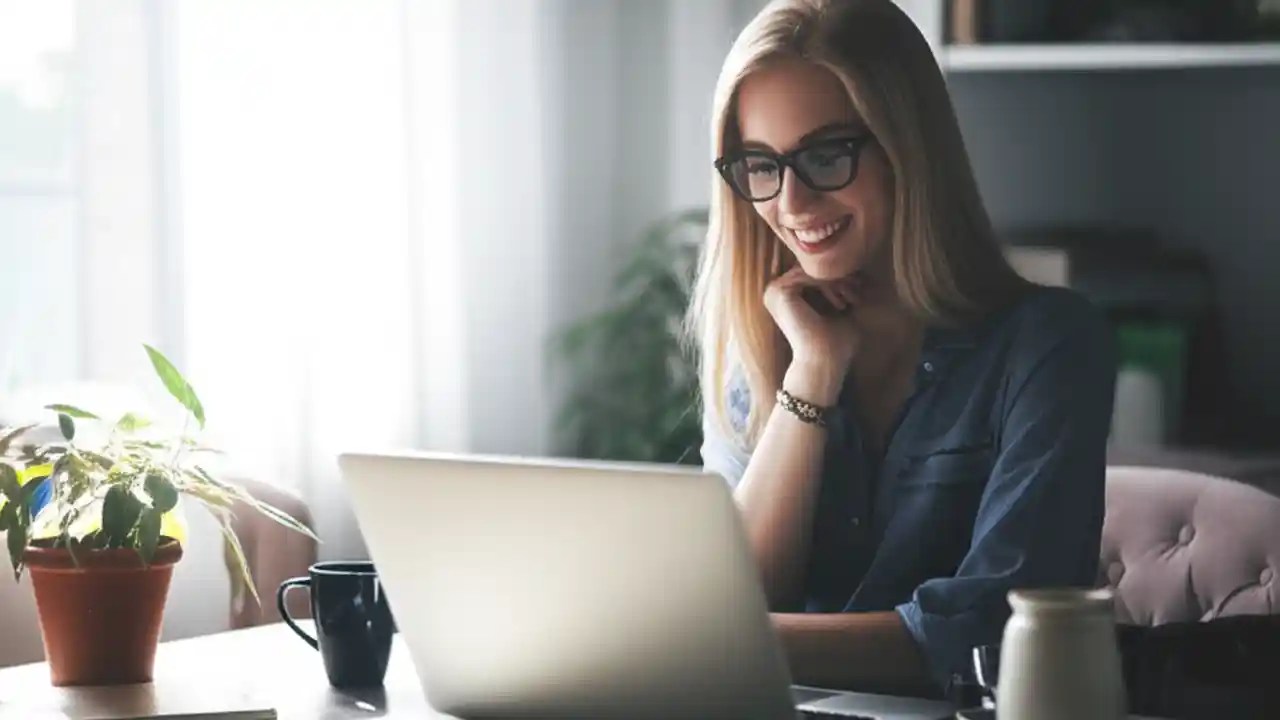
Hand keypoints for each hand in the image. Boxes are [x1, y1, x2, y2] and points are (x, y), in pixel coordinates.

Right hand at [762, 266, 860, 404]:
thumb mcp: (838, 308)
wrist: (823, 362)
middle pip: (811, 268)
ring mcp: (774, 291)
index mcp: (784, 295)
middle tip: (857, 290)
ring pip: (811, 270)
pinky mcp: (780, 292)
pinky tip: (840, 302)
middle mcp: (775, 291)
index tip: (857, 289)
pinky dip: (828, 285)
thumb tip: (856, 269)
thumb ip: (839, 288)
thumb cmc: (832, 342)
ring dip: (835, 281)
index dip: (838, 276)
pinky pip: (807, 275)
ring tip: (851, 297)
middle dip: (838, 277)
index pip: (812, 272)